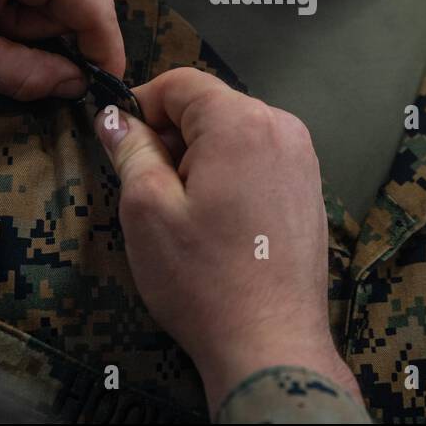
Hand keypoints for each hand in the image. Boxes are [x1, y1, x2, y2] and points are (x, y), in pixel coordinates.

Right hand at [93, 68, 356, 414]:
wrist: (271, 343)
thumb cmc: (206, 280)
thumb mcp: (146, 208)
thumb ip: (131, 149)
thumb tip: (116, 116)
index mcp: (242, 122)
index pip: (181, 82)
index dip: (142, 104)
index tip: (122, 139)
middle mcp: (282, 128)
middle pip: (210, 106)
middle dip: (173, 135)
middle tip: (147, 187)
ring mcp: (303, 160)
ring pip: (234, 134)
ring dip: (200, 158)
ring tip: (183, 213)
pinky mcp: (309, 190)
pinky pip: (259, 161)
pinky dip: (230, 176)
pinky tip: (216, 224)